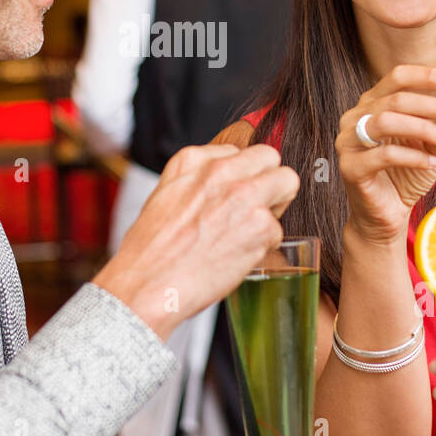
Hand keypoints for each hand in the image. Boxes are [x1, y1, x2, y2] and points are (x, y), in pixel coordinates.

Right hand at [93, 143, 299, 340]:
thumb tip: (228, 181)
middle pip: (271, 157)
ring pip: (287, 182)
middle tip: (255, 207)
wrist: (147, 284)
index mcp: (193, 159)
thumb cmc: (151, 250)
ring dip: (273, 208)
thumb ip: (200, 180)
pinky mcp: (260, 225)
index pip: (241, 151)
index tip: (234, 194)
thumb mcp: (167, 194)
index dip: (242, 176)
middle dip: (269, 181)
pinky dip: (264, 245)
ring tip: (247, 232)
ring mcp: (243, 195)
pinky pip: (278, 228)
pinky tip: (238, 255)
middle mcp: (220, 170)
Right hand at [336, 64, 435, 245]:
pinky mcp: (350, 167)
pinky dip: (413, 157)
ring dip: (424, 128)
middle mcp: (355, 117)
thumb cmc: (405, 175)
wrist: (386, 214)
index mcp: (373, 104)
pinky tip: (432, 163)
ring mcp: (348, 141)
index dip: (427, 76)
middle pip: (396, 99)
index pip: (398, 78)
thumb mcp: (433, 148)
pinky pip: (384, 155)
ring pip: (386, 121)